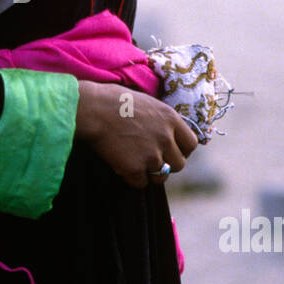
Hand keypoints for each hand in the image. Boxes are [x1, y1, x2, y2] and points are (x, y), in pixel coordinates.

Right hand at [74, 81, 197, 189]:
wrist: (92, 110)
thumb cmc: (112, 100)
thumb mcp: (146, 102)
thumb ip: (160, 119)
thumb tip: (164, 130)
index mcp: (170, 118)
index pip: (191, 144)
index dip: (181, 150)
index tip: (171, 151)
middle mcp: (165, 138)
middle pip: (179, 164)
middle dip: (166, 164)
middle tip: (151, 160)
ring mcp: (151, 155)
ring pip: (160, 177)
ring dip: (149, 174)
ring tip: (135, 164)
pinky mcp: (135, 168)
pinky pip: (140, 183)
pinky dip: (131, 178)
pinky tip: (121, 166)